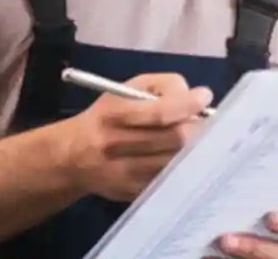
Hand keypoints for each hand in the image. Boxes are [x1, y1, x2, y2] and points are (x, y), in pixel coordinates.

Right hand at [58, 73, 211, 201]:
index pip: (161, 113)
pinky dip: (182, 166)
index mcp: (114, 114)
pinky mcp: (134, 192)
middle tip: (203, 119)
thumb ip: (161, 86)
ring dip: (193, 147)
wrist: (74, 157)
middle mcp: (118, 145)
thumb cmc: (106, 116)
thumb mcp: (125, 90)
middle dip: (196, 127)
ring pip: (176, 161)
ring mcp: (126, 173)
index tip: (204, 96)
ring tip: (195, 136)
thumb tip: (193, 97)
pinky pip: (169, 178)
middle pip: (175, 140)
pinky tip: (182, 155)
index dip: (188, 105)